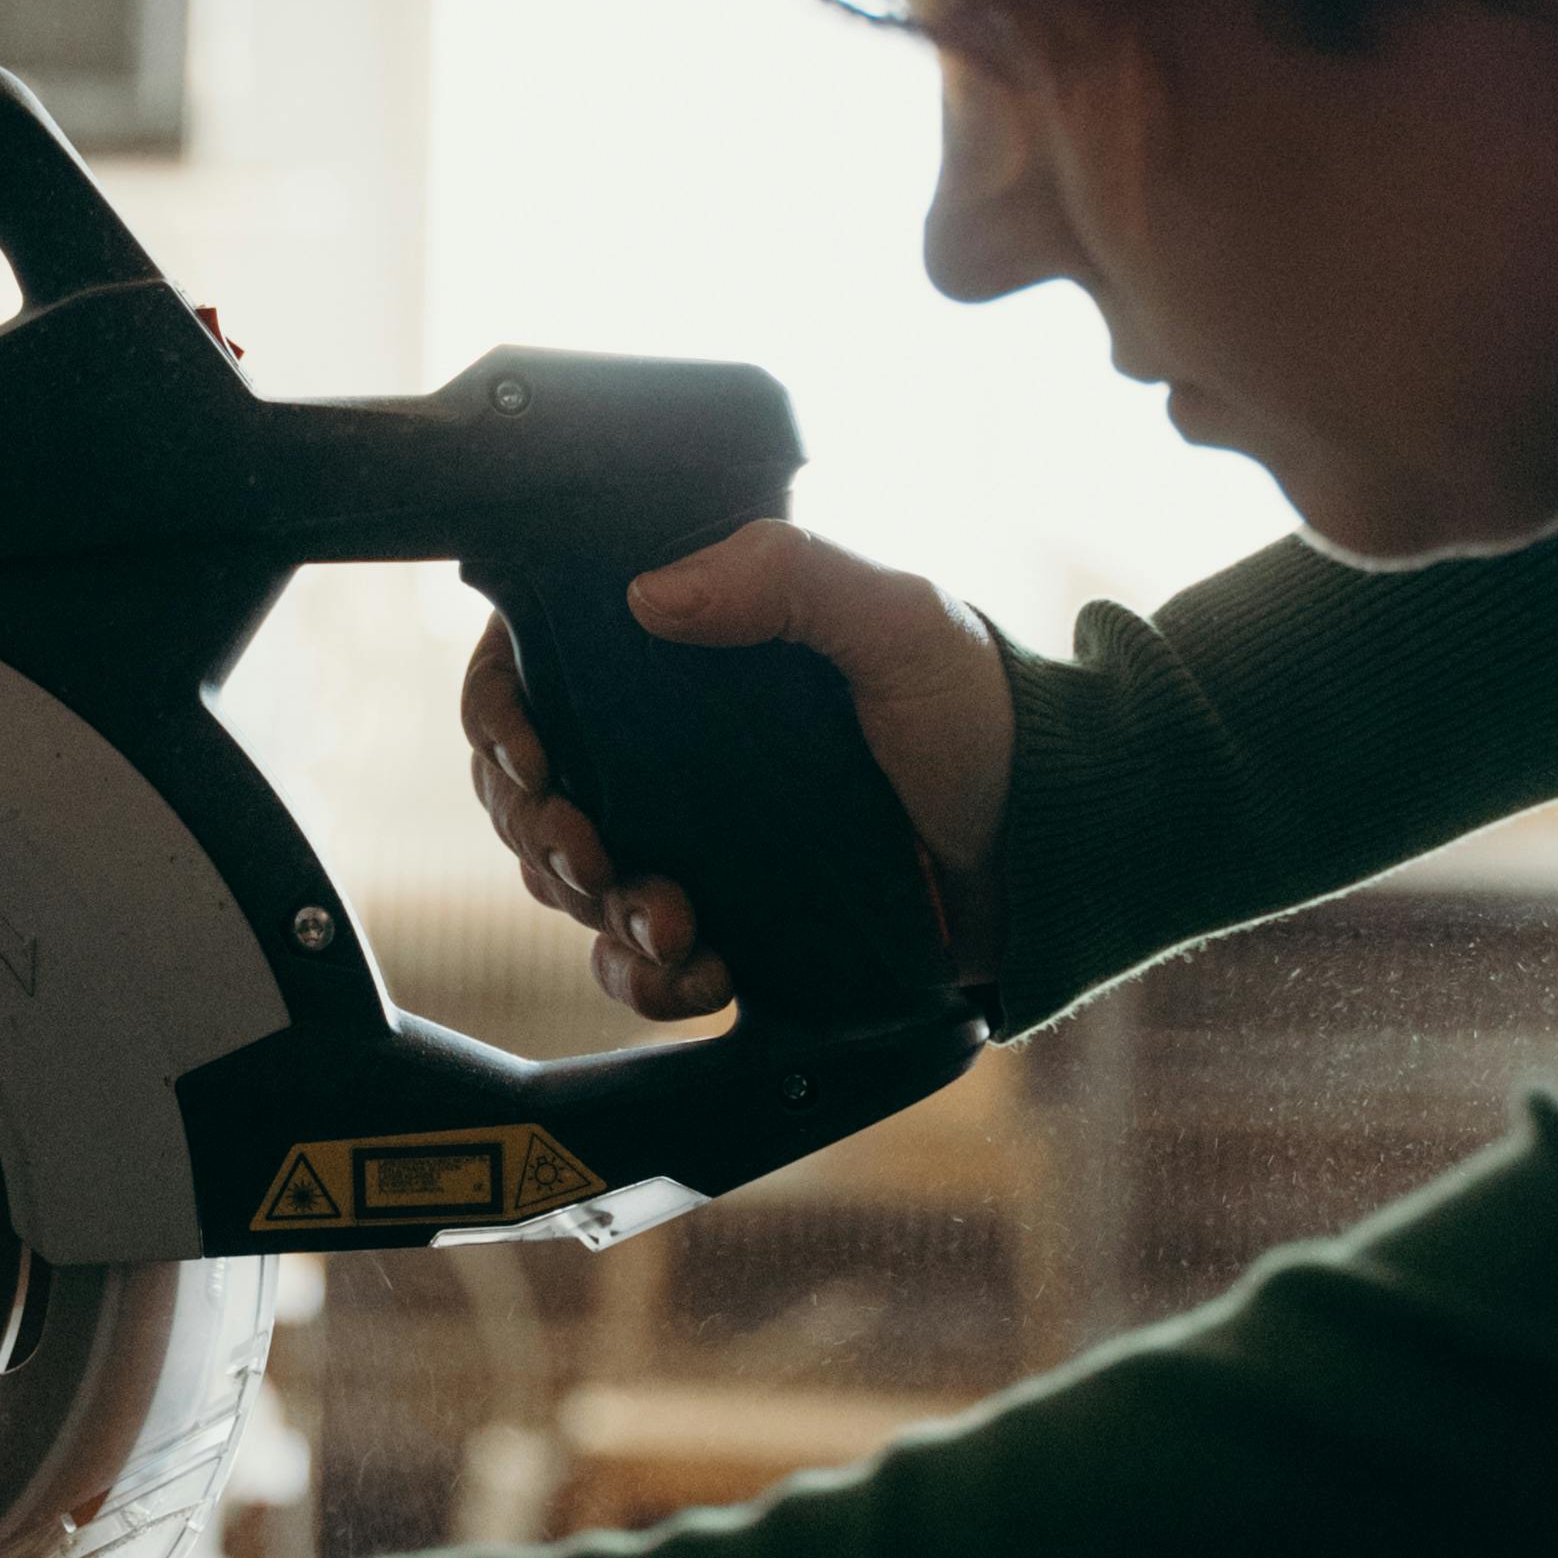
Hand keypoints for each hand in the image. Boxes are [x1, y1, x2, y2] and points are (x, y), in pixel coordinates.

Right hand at [461, 518, 1017, 1023]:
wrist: (1054, 851)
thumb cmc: (988, 716)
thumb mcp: (894, 618)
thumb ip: (783, 576)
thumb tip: (649, 592)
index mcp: (693, 658)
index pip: (541, 670)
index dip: (503, 711)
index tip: (529, 751)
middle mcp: (674, 752)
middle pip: (532, 789)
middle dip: (537, 827)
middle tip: (588, 848)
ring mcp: (695, 844)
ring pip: (570, 884)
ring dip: (592, 908)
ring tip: (667, 917)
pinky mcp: (731, 928)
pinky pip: (637, 969)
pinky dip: (644, 981)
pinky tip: (698, 972)